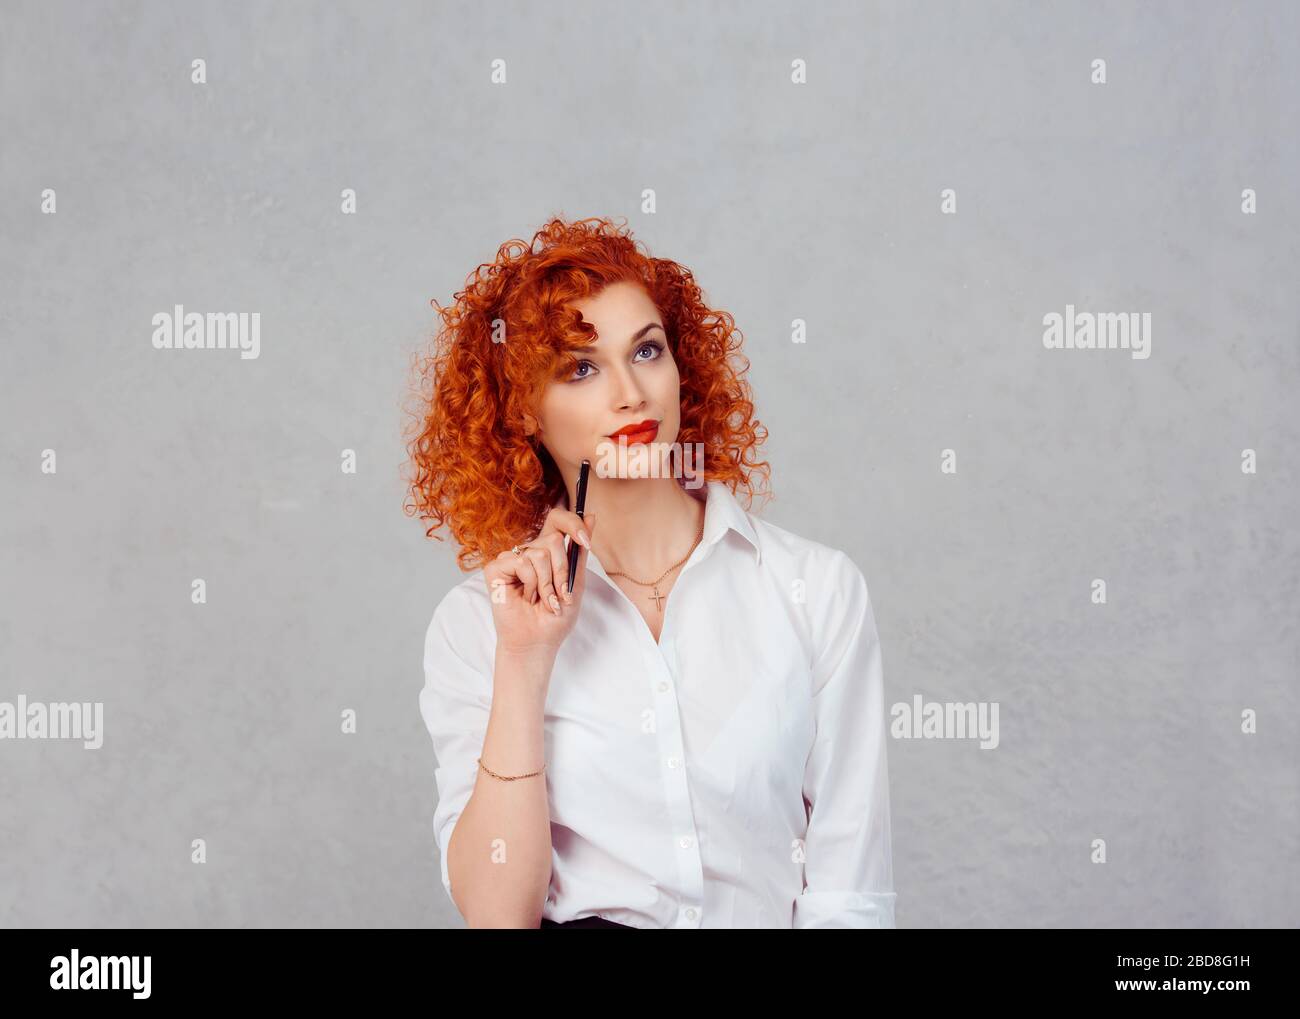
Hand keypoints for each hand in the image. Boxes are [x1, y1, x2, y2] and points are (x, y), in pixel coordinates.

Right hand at [483, 507, 598, 657]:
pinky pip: (522, 562)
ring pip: (539, 552)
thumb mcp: (576, 582)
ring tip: (542, 599)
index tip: (585, 541)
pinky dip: (531, 584)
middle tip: (559, 594)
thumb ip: (580, 551)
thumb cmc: (555, 617)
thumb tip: (592, 516)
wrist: (537, 641)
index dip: (573, 523)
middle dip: (562, 571)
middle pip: (553, 539)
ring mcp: (511, 558)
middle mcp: (528, 551)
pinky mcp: (495, 568)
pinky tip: (526, 598)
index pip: (558, 519)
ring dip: (547, 583)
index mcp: (548, 551)